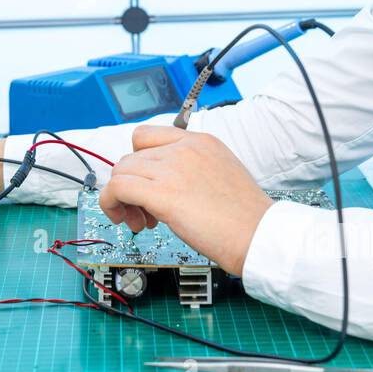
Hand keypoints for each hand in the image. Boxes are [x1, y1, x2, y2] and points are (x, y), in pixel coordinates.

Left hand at [101, 125, 273, 275]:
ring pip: (121, 172)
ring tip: (141, 222)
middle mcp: (184, 149)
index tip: (145, 183)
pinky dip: (112, 205)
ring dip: (122, 199)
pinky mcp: (162, 193)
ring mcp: (172, 168)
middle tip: (144, 212)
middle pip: (131, 157)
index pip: (147, 136)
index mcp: (200, 142)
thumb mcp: (221, 175)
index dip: (138, 161)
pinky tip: (128, 222)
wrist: (261, 235)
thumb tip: (163, 183)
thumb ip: (192, 170)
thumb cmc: (247, 217)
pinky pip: (117, 188)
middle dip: (131, 185)